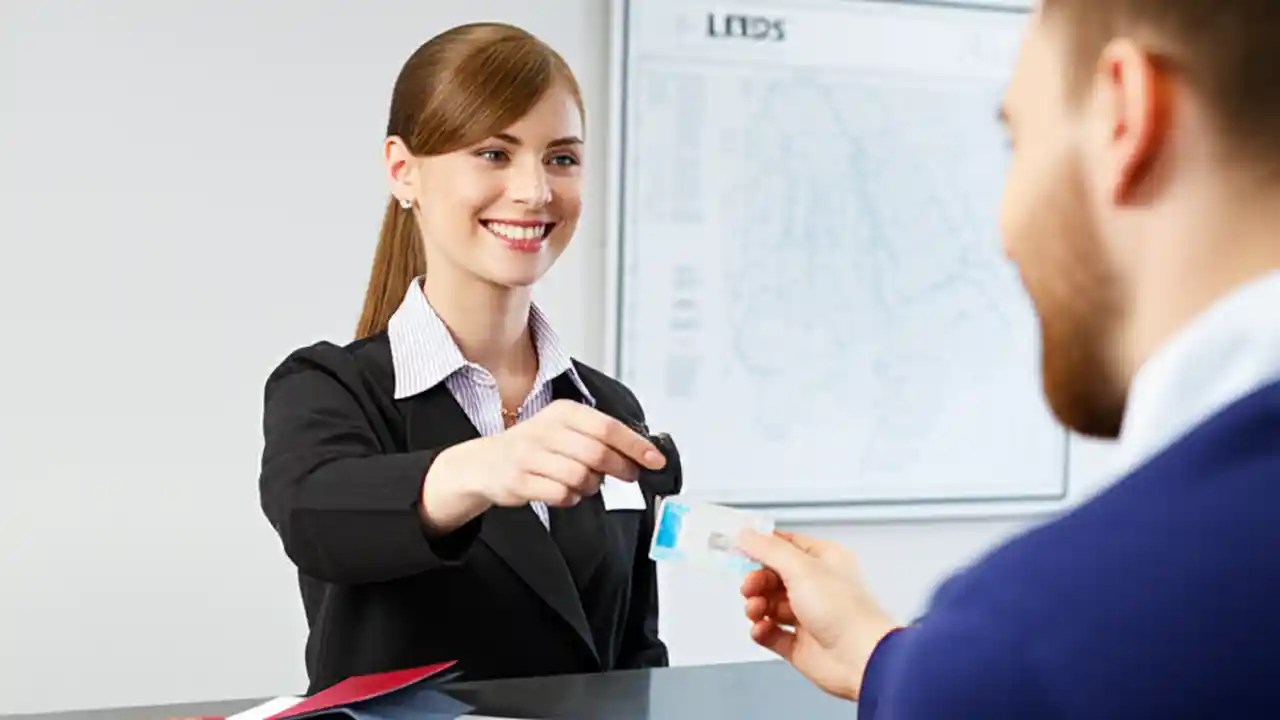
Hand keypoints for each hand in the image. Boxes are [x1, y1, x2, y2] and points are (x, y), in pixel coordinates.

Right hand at [422, 400, 666, 532]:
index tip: (655, 460)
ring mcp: (530, 455)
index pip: (607, 427)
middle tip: (628, 475)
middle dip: (620, 468)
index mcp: (562, 412)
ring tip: (585, 483)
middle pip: (598, 453)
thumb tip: (640, 453)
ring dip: (592, 486)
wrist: (484, 463)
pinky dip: (571, 498)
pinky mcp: (519, 481)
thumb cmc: (534, 447)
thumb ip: (598, 437)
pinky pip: (562, 495)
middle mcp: (545, 430)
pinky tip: (565, 492)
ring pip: (582, 477)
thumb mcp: (564, 429)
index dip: (635, 445)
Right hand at [737, 530, 898, 701]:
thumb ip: (769, 550)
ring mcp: (809, 616)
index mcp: (824, 561)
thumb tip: (747, 535)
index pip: (786, 545)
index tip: (740, 548)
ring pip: (769, 605)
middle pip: (773, 576)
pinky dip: (762, 630)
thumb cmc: (846, 612)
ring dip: (756, 606)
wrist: (860, 658)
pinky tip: (762, 628)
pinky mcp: (800, 643)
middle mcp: (817, 587)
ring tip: (756, 610)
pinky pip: (771, 633)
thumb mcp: (801, 568)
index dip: (762, 546)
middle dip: (756, 581)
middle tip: (749, 586)